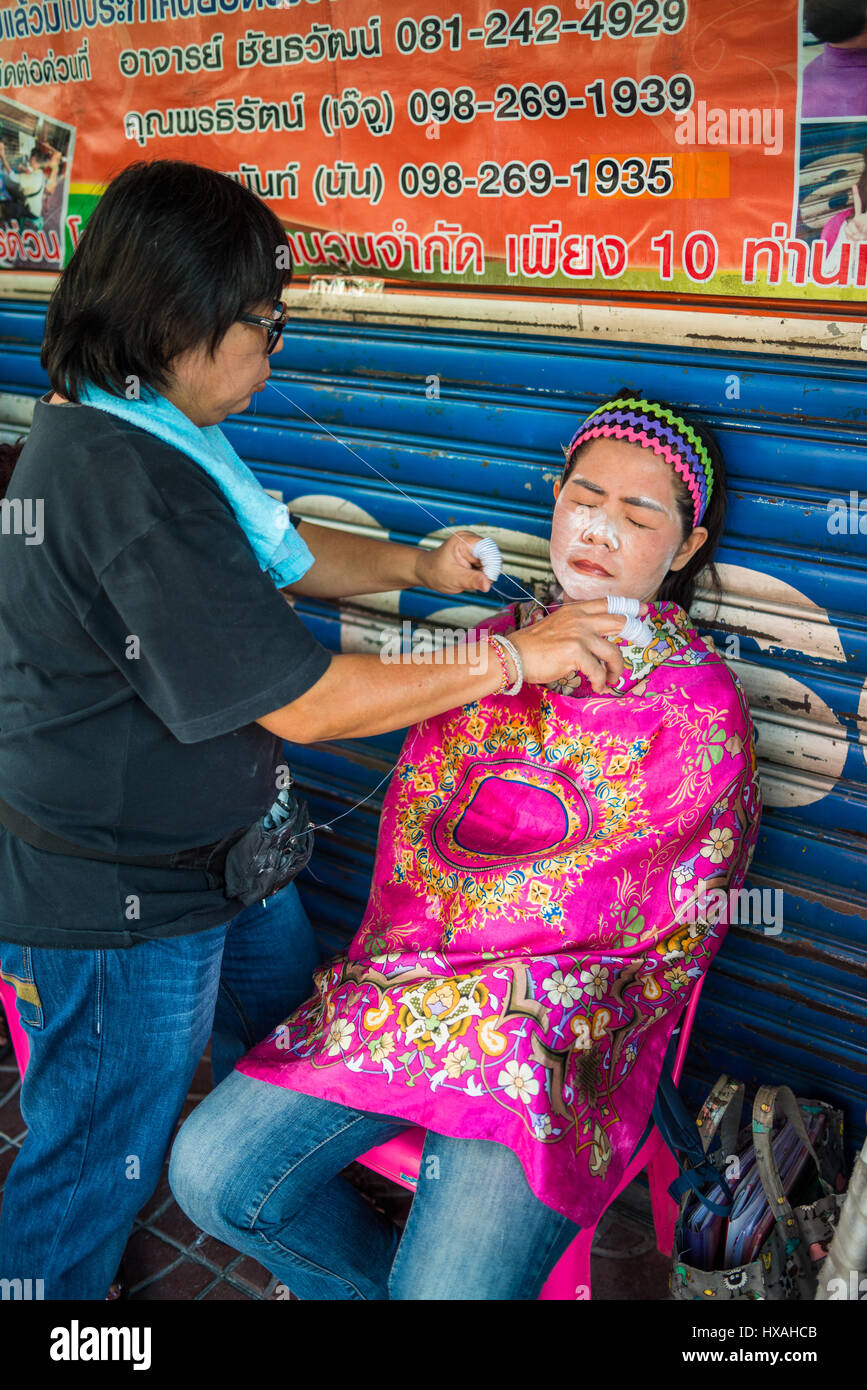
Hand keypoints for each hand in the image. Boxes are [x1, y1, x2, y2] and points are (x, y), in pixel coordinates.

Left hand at [414, 531, 492, 595]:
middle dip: (486, 571)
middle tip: (473, 580)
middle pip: (492, 556)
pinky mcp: (475, 552)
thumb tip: (488, 584)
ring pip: (491, 561)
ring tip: (467, 577)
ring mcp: (473, 545)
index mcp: (464, 540)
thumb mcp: (454, 579)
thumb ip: (472, 580)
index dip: (491, 567)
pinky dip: (481, 573)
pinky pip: (486, 564)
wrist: (426, 571)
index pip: (489, 551)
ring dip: (483, 573)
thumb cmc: (435, 572)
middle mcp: (471, 539)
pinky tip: (469, 574)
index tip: (486, 580)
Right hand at [509, 598, 649, 694]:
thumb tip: (595, 639)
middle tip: (645, 640)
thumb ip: (576, 627)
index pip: (608, 603)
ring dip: (617, 669)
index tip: (643, 610)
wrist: (513, 656)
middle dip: (637, 631)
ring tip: (612, 680)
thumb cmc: (533, 646)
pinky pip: (598, 670)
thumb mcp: (557, 626)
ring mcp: (579, 635)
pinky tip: (598, 687)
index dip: (629, 606)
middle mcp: (580, 619)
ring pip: (613, 652)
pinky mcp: (575, 653)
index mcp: (575, 611)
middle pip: (620, 621)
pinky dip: (601, 682)